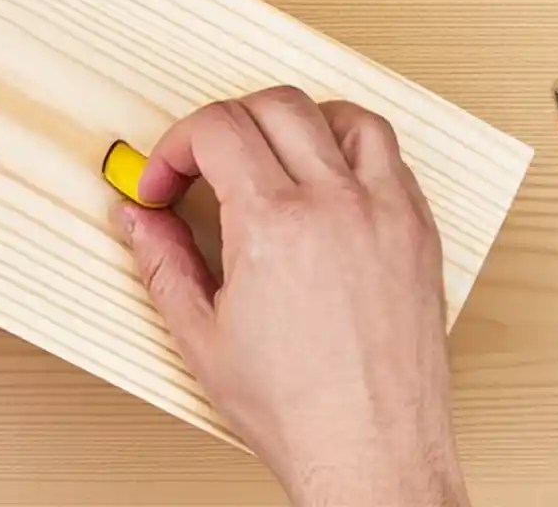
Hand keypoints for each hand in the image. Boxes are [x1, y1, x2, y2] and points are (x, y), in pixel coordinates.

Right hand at [116, 87, 467, 506]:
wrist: (372, 452)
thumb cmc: (298, 409)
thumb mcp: (201, 338)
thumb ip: (163, 262)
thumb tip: (139, 219)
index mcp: (273, 226)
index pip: (217, 128)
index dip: (174, 146)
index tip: (165, 182)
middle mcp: (334, 205)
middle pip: (273, 105)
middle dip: (224, 123)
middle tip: (206, 166)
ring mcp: (385, 212)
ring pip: (342, 114)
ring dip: (295, 121)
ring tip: (269, 156)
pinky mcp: (418, 230)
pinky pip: (389, 154)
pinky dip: (350, 148)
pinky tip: (326, 180)